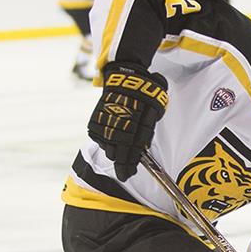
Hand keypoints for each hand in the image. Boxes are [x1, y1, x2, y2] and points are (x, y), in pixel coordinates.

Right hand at [88, 62, 168, 180]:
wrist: (124, 77)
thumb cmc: (145, 93)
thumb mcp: (155, 110)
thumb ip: (148, 130)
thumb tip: (142, 147)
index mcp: (134, 126)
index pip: (132, 151)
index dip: (129, 164)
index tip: (128, 174)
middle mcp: (117, 126)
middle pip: (118, 154)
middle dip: (122, 163)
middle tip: (124, 173)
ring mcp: (105, 124)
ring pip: (109, 148)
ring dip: (115, 153)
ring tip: (121, 154)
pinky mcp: (95, 121)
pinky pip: (101, 139)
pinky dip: (106, 142)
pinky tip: (113, 139)